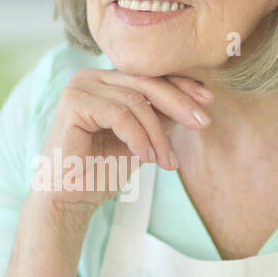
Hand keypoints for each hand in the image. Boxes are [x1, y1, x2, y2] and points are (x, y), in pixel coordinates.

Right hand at [33, 69, 213, 211]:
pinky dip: (138, 137)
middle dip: (179, 104)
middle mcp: (89, 77)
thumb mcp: (141, 140)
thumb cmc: (100, 172)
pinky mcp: (73, 103)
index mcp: (104, 81)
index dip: (181, 86)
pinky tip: (146, 158)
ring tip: (166, 161)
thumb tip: (194, 102)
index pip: (148, 76)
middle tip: (203, 123)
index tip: (208, 102)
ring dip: (157, 134)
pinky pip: (119, 114)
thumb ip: (160, 118)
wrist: (69, 200)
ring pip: (136, 101)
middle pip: (145, 83)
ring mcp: (79, 87)